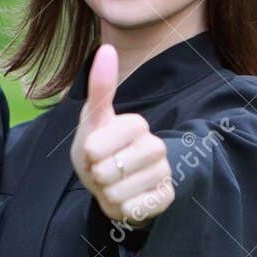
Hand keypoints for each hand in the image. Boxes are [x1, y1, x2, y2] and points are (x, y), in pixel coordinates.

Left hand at [70, 44, 173, 225]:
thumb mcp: (92, 120)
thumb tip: (107, 49)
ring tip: (112, 185)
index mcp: (137, 124)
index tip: (93, 150)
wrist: (109, 186)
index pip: (99, 145)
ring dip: (106, 193)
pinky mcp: (165, 197)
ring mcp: (163, 173)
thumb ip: (100, 88)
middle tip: (102, 170)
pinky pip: (133, 208)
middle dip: (97, 175)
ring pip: (119, 192)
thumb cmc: (98, 150)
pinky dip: (120, 208)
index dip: (91, 151)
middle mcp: (156, 146)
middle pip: (110, 169)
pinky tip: (125, 199)